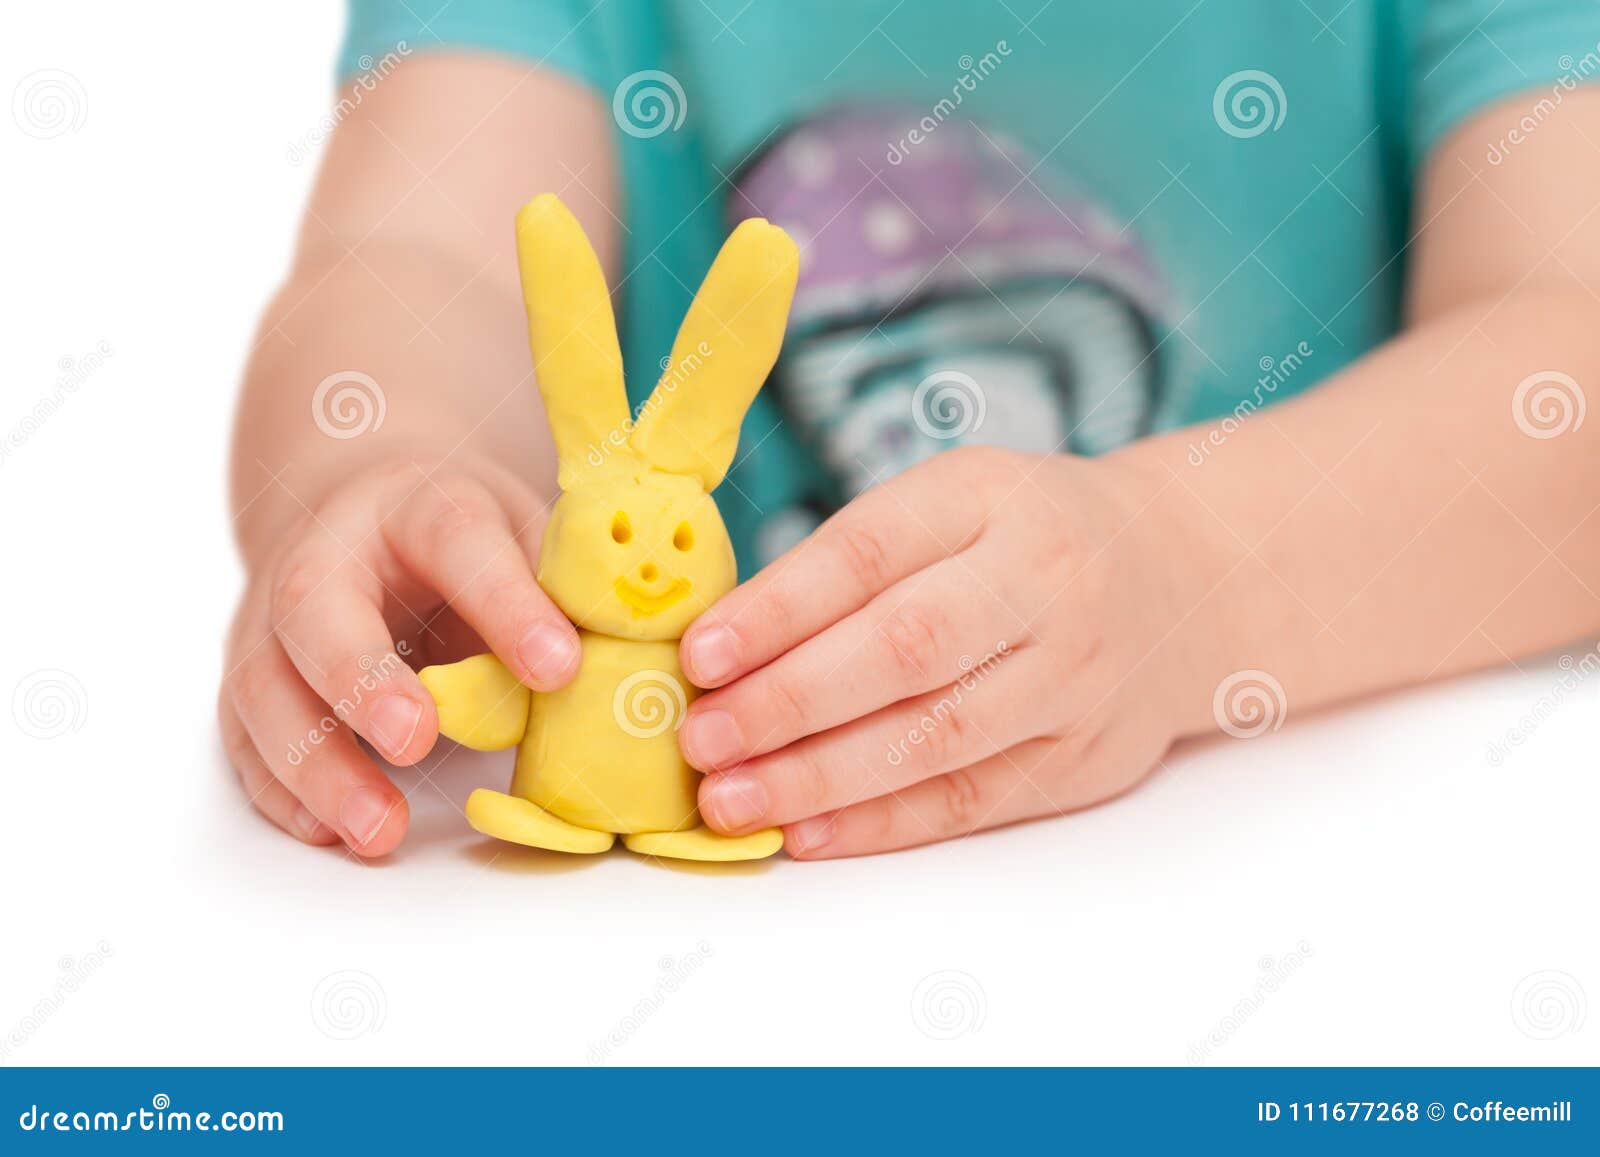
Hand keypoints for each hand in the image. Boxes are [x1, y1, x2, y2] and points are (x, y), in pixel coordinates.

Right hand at [219, 456, 577, 855]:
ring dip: (318, 766)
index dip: (506, 602)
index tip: (558, 667)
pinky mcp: (251, 678)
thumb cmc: (464, 536)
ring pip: (264, 688)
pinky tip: (330, 832)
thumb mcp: (521, 533)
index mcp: (414, 502)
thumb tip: (618, 677)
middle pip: (318, 610)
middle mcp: (325, 553)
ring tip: (380, 830)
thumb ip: (560, 593)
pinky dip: (282, 791)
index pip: (456, 538)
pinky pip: (244, 738)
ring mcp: (270, 617)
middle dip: (363, 679)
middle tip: (416, 739)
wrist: (360, 509)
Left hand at [676, 447, 1215, 858]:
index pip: (870, 553)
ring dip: (821, 778)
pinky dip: (881, 824)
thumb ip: (851, 561)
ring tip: (730, 798)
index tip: (701, 655)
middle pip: (906, 649)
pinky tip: (806, 832)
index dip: (779, 609)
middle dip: (789, 702)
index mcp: (990, 499)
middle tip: (702, 738)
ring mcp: (1075, 676)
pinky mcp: (1084, 756)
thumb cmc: (1020, 536)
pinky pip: (970, 799)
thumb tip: (723, 647)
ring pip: (936, 738)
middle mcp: (1045, 582)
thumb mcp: (949, 503)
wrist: (1178, 577)